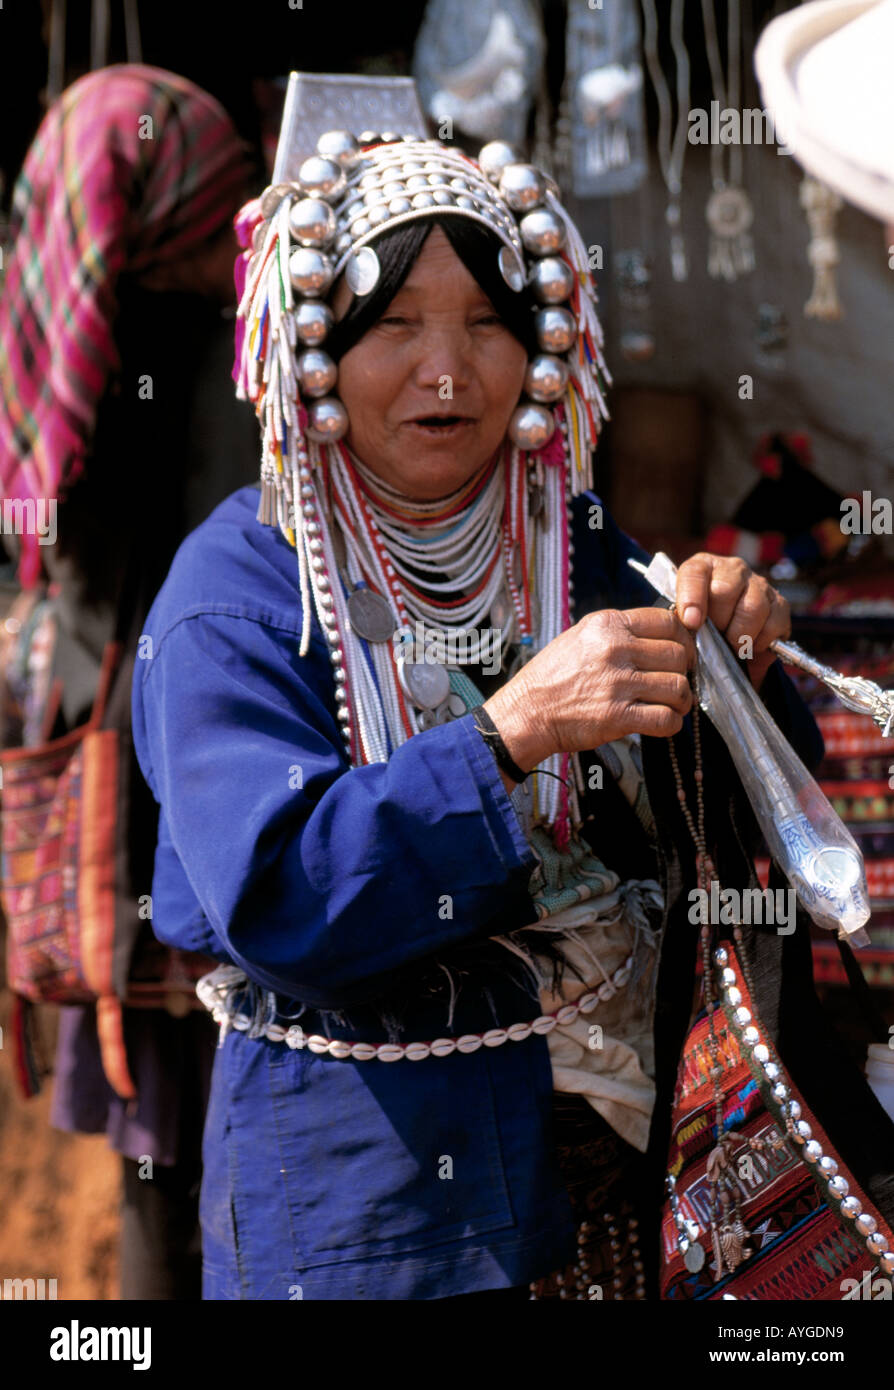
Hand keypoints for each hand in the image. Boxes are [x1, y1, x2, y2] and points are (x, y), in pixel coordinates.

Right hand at [484, 606, 695, 777]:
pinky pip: (666, 719)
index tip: (681, 652)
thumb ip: (618, 632)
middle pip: (677, 654)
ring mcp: (617, 684)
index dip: (682, 638)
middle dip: (684, 670)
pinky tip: (663, 722)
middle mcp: (614, 650)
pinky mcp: (618, 717)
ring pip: (678, 687)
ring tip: (673, 704)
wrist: (526, 712)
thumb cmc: (552, 676)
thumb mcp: (580, 636)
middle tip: (677, 681)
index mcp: (607, 624)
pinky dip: (672, 723)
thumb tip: (659, 635)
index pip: (667, 621)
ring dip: (681, 699)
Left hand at [674, 554, 790, 689]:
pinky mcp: (779, 602)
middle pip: (724, 590)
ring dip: (740, 634)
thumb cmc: (704, 622)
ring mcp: (759, 583)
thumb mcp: (686, 617)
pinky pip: (774, 623)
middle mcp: (733, 569)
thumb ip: (684, 620)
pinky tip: (751, 644)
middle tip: (714, 638)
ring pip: (753, 608)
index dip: (692, 599)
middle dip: (717, 621)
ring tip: (732, 646)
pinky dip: (761, 641)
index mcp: (703, 567)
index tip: (692, 623)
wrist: (731, 630)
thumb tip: (690, 629)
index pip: (694, 573)